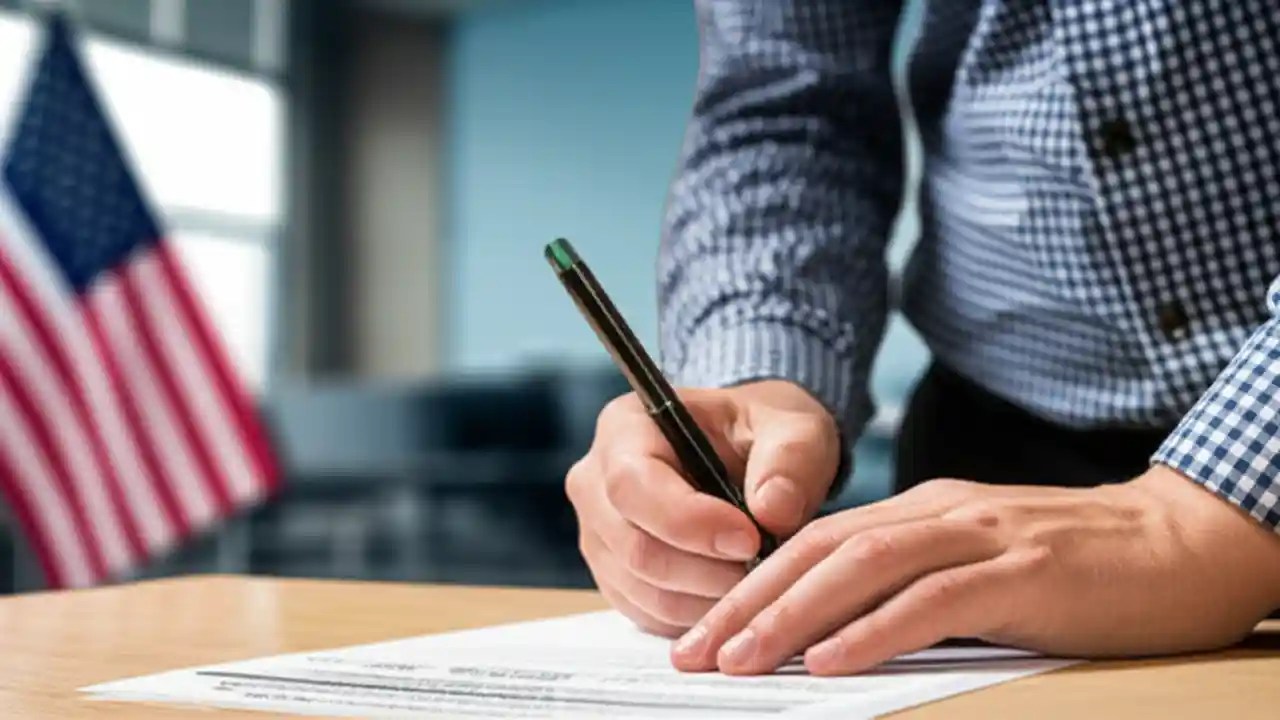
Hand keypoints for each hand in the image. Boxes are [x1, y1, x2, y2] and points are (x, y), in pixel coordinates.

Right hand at [566, 380, 841, 636]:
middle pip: (635, 547)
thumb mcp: (790, 427)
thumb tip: (773, 511)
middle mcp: (596, 483)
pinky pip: (648, 613)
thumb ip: (788, 459)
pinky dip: (696, 614)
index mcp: (625, 427)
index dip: (689, 521)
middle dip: (706, 570)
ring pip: (643, 589)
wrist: (749, 454)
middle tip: (763, 568)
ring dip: (706, 598)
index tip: (750, 539)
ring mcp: (598, 535)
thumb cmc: (761, 433)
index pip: (633, 484)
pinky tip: (733, 593)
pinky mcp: (614, 577)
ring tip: (755, 579)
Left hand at [671, 465, 1279, 674]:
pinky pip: (933, 601)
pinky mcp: (1023, 574)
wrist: (1179, 544)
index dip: (752, 586)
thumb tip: (835, 628)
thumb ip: (912, 582)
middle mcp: (939, 514)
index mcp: (922, 511)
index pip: (816, 544)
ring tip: (739, 658)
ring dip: (791, 615)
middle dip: (749, 603)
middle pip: (820, 552)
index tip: (704, 631)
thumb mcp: (977, 563)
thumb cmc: (1075, 565)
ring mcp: (981, 538)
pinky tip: (831, 659)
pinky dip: (875, 630)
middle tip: (695, 653)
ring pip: (862, 569)